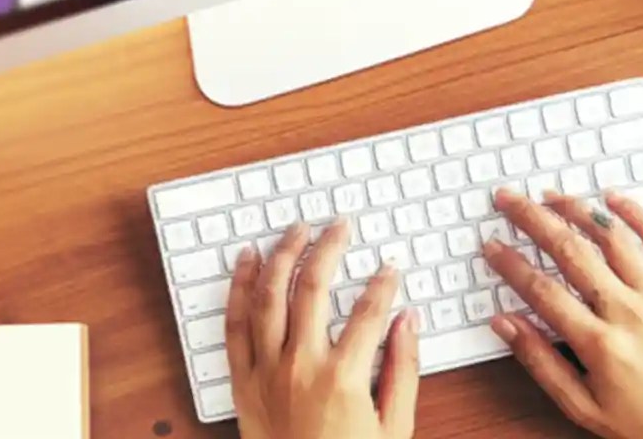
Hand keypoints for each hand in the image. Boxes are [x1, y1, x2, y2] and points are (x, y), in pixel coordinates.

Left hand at [226, 220, 420, 438]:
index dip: (382, 283)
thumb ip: (403, 368)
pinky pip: (235, 325)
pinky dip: (239, 287)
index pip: (368, 310)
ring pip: (269, 296)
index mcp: (343, 378)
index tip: (389, 267)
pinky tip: (249, 261)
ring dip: (283, 254)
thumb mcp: (394, 428)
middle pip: (313, 287)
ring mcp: (266, 371)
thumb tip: (407, 320)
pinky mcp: (242, 381)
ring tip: (296, 229)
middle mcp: (300, 366)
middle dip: (329, 247)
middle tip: (340, 225)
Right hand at [484, 189, 642, 438]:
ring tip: (551, 194)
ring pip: (613, 239)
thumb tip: (504, 324)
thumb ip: (541, 362)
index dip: (511, 264)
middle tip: (509, 200)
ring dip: (578, 210)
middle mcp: (627, 313)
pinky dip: (638, 215)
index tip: (491, 246)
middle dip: (533, 220)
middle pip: (571, 252)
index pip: (542, 291)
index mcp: (599, 344)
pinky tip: (613, 198)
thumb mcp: (582, 406)